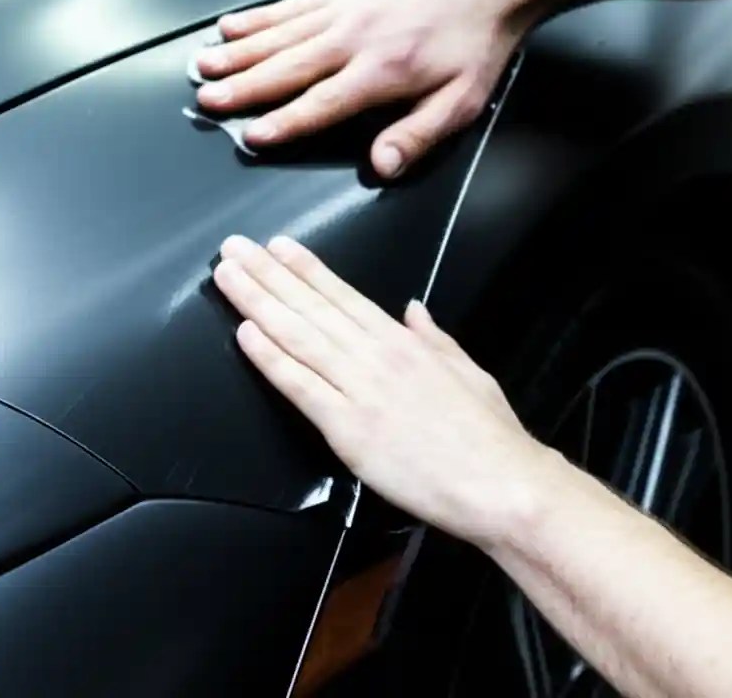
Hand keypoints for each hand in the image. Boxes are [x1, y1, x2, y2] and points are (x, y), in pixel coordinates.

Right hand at [195, 0, 548, 177]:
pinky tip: (231, 28)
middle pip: (287, 68)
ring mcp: (342, 12)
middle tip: (207, 100)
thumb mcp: (460, 100)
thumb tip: (381, 166)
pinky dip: (258, 19)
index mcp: (380, 73)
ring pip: (279, 36)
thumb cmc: (473, 41)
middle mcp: (353, 40)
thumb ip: (417, 136)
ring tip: (203, 66)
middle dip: (243, 87)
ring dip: (238, 53)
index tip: (253, 136)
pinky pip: (290, 8)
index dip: (286, 122)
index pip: (322, 104)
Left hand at [212, 235, 565, 548]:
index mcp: (404, 343)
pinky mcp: (348, 428)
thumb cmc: (490, 437)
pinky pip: (301, 386)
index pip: (343, 296)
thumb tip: (413, 310)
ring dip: (257, 303)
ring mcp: (360, 389)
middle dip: (268, 275)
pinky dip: (271, 358)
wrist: (503, 484)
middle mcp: (377, 356)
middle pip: (311, 307)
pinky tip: (245, 334)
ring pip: (298, 336)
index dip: (306, 269)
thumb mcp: (468, 371)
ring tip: (228, 276)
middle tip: (233, 248)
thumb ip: (434, 339)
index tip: (276, 246)